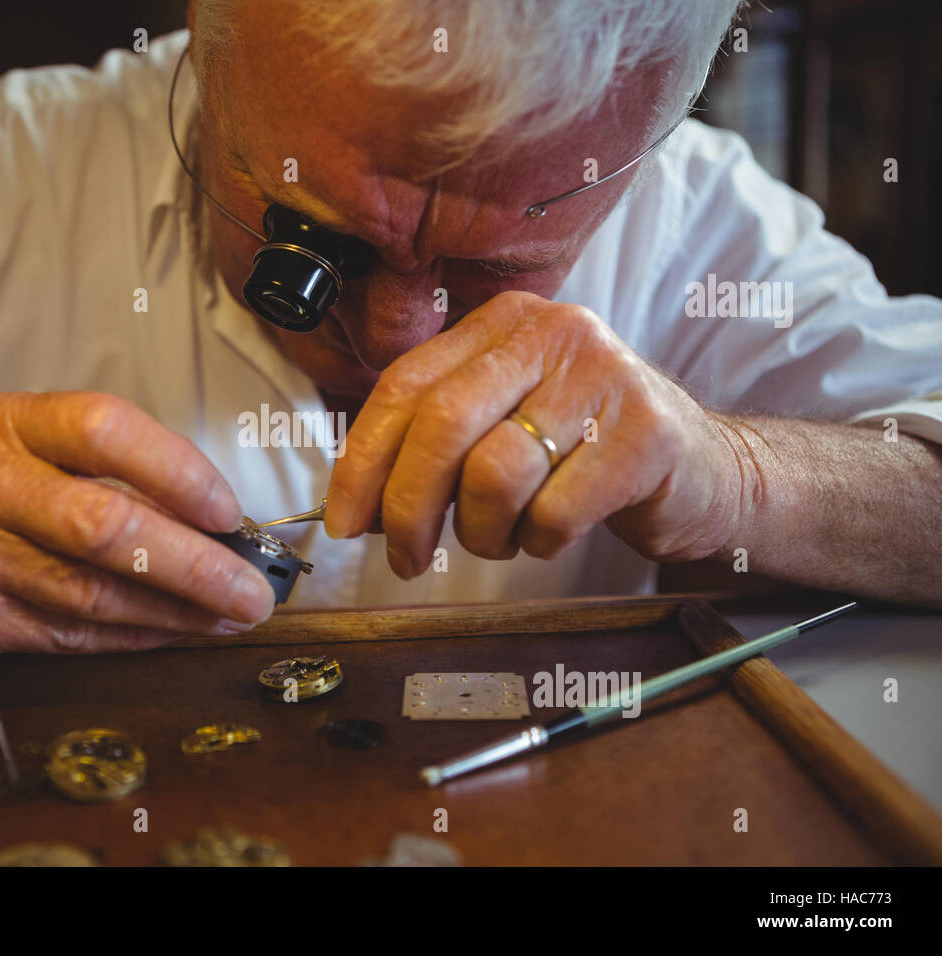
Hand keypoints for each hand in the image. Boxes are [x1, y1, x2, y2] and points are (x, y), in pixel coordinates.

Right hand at [0, 391, 274, 658]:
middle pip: (104, 526)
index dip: (178, 472)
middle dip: (194, 564)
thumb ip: (101, 466)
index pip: (103, 429)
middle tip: (251, 588)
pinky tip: (176, 631)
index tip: (229, 511)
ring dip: (177, 611)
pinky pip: (71, 635)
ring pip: (93, 594)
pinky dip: (135, 637)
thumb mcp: (19, 446)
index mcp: (1, 423)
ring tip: (229, 613)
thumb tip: (213, 517)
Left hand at [322, 291, 747, 576]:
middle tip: (405, 558)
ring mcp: (606, 378)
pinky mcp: (648, 436)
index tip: (344, 520)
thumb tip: (355, 502)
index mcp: (503, 323)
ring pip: (494, 474)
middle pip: (441, 426)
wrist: (704, 469)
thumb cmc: (584, 452)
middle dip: (408, 508)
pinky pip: (554, 512)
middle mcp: (552, 333)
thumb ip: (434, 440)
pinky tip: (552, 533)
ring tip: (501, 538)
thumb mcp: (505, 420)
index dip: (363, 461)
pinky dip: (538, 542)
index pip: (404, 385)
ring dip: (482, 531)